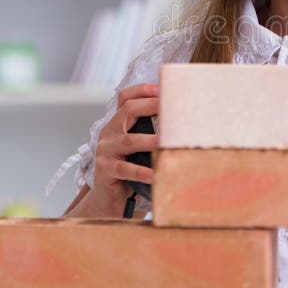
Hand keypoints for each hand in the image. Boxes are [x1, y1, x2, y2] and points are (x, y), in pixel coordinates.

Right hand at [86, 82, 159, 216]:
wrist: (107, 199)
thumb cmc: (129, 169)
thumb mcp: (137, 147)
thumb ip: (150, 133)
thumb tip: (183, 122)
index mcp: (117, 123)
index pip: (125, 97)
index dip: (142, 90)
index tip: (162, 88)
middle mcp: (109, 133)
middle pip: (127, 110)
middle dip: (150, 105)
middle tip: (170, 108)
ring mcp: (105, 151)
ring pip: (130, 140)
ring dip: (151, 140)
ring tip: (167, 142)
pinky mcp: (105, 170)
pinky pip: (125, 169)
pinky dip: (141, 171)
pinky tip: (154, 175)